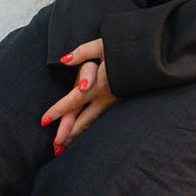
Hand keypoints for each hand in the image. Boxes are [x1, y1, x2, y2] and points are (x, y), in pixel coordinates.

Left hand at [41, 38, 118, 153]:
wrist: (152, 58)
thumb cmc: (126, 48)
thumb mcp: (104, 45)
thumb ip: (83, 52)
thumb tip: (65, 60)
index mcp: (99, 84)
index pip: (74, 100)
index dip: (58, 111)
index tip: (44, 121)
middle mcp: (105, 97)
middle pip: (83, 120)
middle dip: (68, 135)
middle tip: (55, 150)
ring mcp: (113, 103)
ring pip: (92, 123)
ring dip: (78, 136)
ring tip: (65, 149)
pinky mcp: (118, 103)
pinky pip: (100, 119)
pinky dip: (89, 129)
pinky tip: (83, 135)